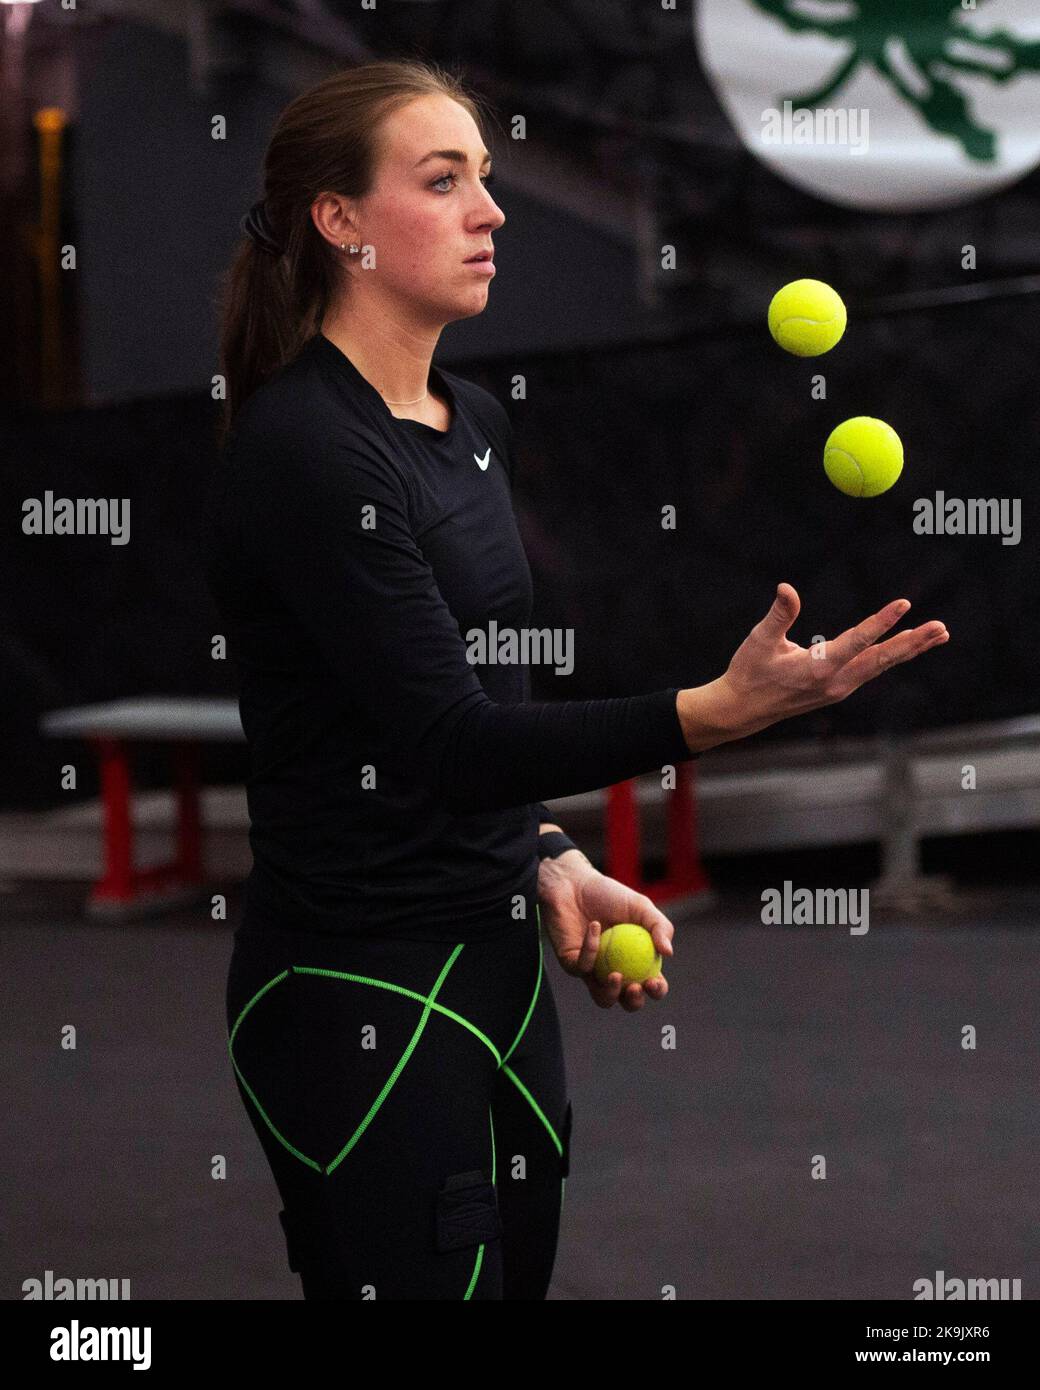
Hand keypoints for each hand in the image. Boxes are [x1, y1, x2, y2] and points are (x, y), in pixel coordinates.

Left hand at [537, 851, 674, 1011]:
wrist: (574, 884)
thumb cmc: (610, 895)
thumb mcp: (641, 906)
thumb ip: (659, 926)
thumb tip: (668, 953)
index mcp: (637, 961)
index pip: (652, 984)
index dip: (657, 990)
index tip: (654, 982)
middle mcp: (616, 970)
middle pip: (627, 1001)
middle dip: (634, 1002)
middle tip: (636, 986)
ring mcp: (593, 971)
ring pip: (603, 997)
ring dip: (610, 993)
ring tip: (616, 974)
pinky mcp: (571, 964)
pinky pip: (582, 966)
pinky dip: (591, 948)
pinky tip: (595, 926)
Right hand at [711, 583, 948, 740]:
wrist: (743, 710)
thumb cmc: (749, 672)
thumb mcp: (759, 641)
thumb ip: (779, 614)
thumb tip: (786, 587)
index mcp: (816, 669)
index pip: (857, 641)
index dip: (881, 622)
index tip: (904, 604)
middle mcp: (834, 682)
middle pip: (881, 659)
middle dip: (913, 642)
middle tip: (941, 627)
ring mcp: (840, 688)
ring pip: (882, 665)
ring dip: (910, 649)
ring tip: (939, 634)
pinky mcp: (839, 689)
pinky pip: (873, 669)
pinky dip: (894, 656)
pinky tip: (909, 645)